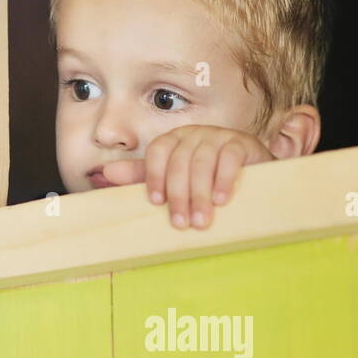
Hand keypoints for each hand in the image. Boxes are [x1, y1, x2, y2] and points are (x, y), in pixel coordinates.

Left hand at [101, 125, 274, 229]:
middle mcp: (193, 133)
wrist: (251, 172)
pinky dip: (224, 180)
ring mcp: (218, 136)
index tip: (156, 202)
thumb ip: (143, 175)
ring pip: (203, 162)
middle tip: (181, 224)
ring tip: (202, 221)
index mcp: (173, 140)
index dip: (154, 175)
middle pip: (180, 161)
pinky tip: (222, 200)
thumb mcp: (174, 177)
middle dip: (179, 195)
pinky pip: (230, 158)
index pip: (157, 151)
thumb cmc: (206, 177)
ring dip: (200, 194)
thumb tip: (106, 173)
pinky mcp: (242, 143)